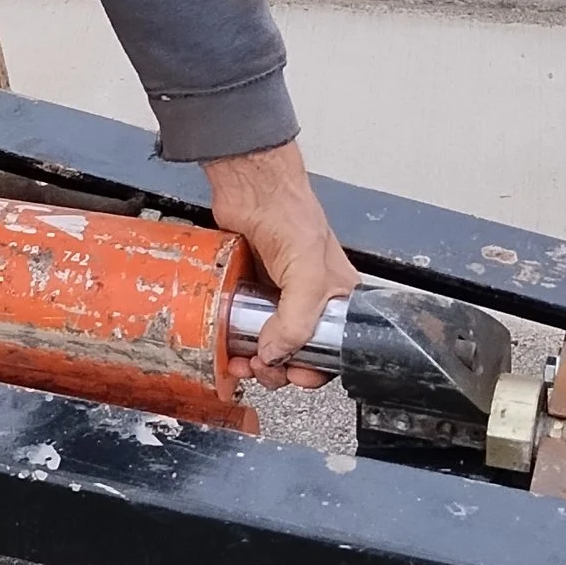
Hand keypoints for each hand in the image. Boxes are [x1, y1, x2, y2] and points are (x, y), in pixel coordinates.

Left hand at [202, 141, 357, 386]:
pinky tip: (229, 345)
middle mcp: (309, 300)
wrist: (251, 190)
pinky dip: (236, 341)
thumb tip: (276, 354)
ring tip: (241, 360)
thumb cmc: (293, 216)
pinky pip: (244, 326)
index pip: (332, 349)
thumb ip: (297, 319)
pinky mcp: (251, 290)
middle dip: (278, 368)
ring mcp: (278, 296)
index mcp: (337, 298)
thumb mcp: (307, 274)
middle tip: (261, 368)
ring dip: (255, 360)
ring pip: (269, 345)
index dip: (313, 368)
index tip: (293, 375)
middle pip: (298, 353)